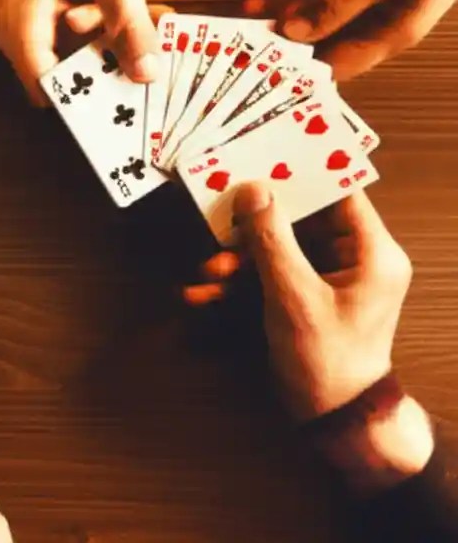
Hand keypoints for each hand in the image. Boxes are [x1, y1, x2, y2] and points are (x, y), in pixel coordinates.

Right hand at [0, 0, 157, 103]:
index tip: (125, 102)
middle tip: (142, 46)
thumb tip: (147, 75)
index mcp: (14, 21)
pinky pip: (50, 34)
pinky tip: (104, 2)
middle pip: (53, 71)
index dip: (86, 98)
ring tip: (128, 12)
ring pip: (55, 53)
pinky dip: (83, 27)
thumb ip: (129, 27)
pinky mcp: (13, 7)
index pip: (45, 86)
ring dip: (94, 42)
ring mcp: (2, 16)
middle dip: (98, 61)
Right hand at [185, 184, 411, 419]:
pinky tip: (206, 296)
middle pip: (299, 219)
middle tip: (220, 221)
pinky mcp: (305, 297)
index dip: (301, 173)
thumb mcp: (294, 298)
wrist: (332, 418)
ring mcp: (328, 279)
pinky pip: (269, 276)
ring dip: (238, 259)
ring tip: (208, 273)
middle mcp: (354, 259)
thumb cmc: (328, 362)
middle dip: (254, 227)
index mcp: (371, 252)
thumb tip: (254, 191)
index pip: (339, 192)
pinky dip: (239, 284)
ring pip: (277, 248)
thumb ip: (273, 241)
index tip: (261, 160)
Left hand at [244, 0, 457, 79]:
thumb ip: (338, 2)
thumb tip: (292, 32)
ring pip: (324, 2)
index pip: (334, 66)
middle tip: (241, 28)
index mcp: (388, 34)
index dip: (297, 69)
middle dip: (282, 30)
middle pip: (322, 34)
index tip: (258, 67)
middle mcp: (379, 19)